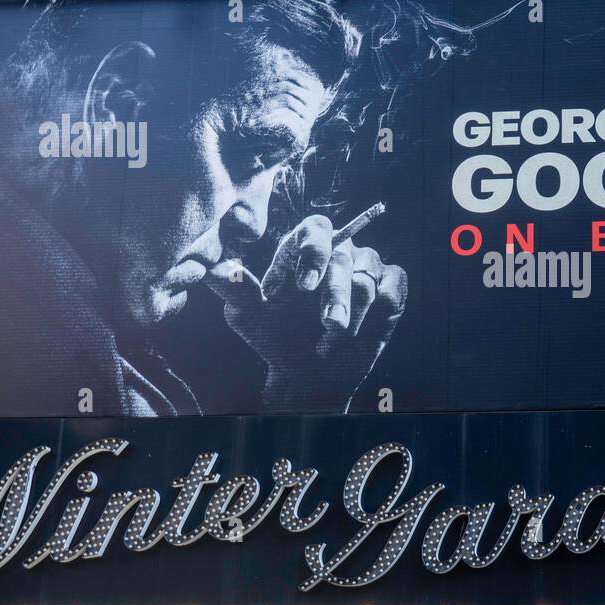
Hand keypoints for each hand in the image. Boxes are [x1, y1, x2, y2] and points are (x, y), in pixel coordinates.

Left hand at [204, 214, 407, 411]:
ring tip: (329, 342)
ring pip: (367, 281)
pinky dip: (376, 316)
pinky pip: (391, 291)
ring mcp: (367, 267)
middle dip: (335, 296)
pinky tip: (359, 333)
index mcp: (303, 247)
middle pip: (344, 258)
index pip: (316, 230)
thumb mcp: (248, 316)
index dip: (313, 253)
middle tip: (327, 324)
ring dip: (349, 319)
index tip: (303, 286)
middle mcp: (338, 251)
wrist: (308, 374)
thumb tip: (213, 270)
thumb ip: (235, 289)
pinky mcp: (391, 287)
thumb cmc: (276, 337)